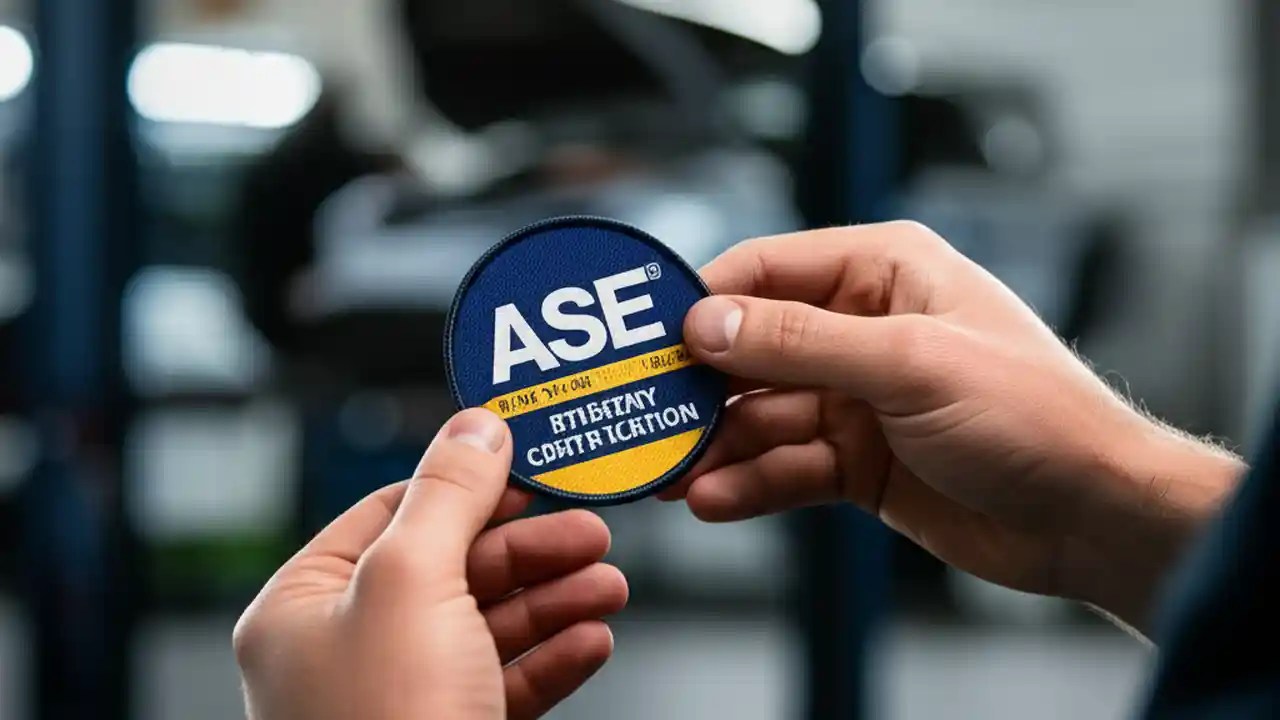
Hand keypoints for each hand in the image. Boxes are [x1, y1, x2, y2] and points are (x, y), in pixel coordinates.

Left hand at [234, 409, 628, 719]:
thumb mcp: (411, 582)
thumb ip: (448, 494)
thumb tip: (477, 424)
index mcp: (306, 605)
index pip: (393, 512)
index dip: (468, 485)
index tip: (531, 467)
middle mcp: (347, 651)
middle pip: (454, 568)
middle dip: (531, 550)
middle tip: (591, 533)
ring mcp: (399, 700)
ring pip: (488, 627)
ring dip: (554, 601)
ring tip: (608, 585)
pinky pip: (506, 684)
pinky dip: (552, 659)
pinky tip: (591, 641)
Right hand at [664, 222, 1244, 632]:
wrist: (1091, 515)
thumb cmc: (1033, 415)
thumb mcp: (908, 365)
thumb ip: (801, 342)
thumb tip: (710, 321)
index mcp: (884, 272)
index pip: (768, 270)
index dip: (705, 302)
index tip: (649, 339)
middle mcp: (864, 328)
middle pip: (754, 348)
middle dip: (702, 386)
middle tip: (646, 416)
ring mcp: (857, 399)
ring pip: (762, 415)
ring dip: (718, 445)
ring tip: (672, 474)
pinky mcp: (856, 461)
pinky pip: (786, 466)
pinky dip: (751, 483)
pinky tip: (715, 500)